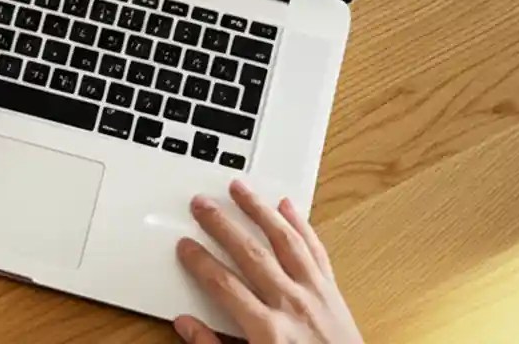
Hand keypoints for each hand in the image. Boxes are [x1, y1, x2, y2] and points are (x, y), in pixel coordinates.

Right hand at [174, 180, 361, 343]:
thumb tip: (185, 323)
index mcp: (268, 332)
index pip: (224, 285)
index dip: (200, 262)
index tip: (185, 245)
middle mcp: (292, 306)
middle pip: (251, 254)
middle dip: (222, 225)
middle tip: (202, 203)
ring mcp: (316, 295)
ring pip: (285, 242)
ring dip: (260, 212)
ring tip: (241, 189)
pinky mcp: (333, 293)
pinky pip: (315, 251)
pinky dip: (302, 226)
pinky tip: (288, 208)